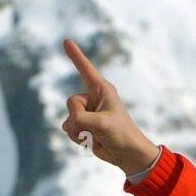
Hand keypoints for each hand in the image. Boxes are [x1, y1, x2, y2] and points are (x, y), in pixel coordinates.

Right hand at [60, 38, 160, 174]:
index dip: (75, 56)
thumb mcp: (102, 123)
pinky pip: (69, 129)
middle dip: (79, 118)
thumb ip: (80, 119)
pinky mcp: (84, 127)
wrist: (128, 155)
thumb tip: (67, 125)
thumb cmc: (122, 135)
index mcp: (102, 90)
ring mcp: (87, 113)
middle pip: (71, 102)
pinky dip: (78, 138)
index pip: (86, 69)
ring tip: (97, 135)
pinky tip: (92, 141)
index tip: (66, 41)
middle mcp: (93, 99)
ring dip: (78, 130)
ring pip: (68, 118)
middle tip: (96, 127)